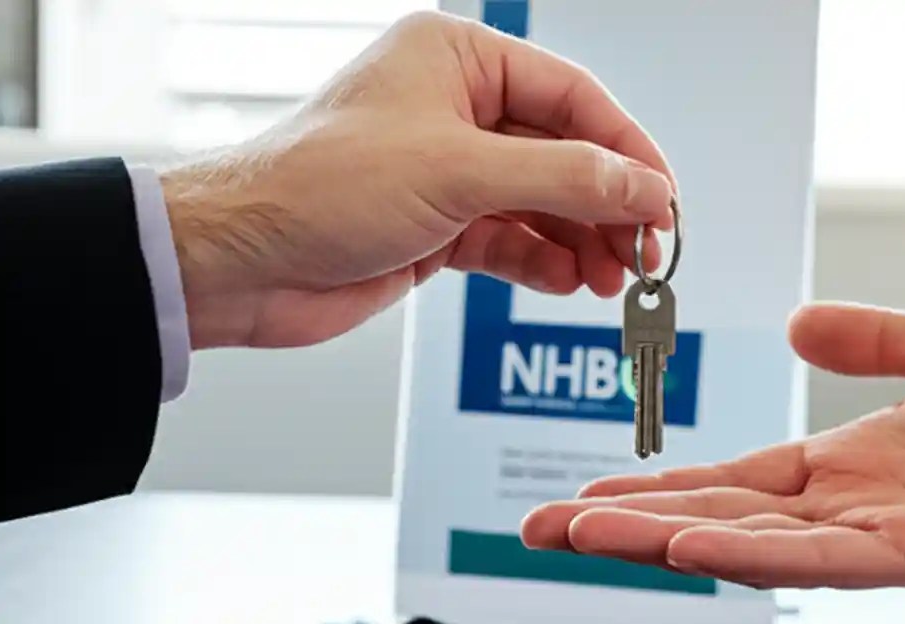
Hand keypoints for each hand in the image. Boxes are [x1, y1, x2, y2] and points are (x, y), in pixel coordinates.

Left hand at [163, 11, 672, 348]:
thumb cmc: (317, 186)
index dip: (626, 149)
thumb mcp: (459, 172)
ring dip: (580, 242)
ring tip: (613, 277)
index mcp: (458, 60)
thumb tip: (642, 186)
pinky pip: (511, 239)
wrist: (242, 264)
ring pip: (541, 202)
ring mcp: (448, 169)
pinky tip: (567, 282)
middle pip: (563, 154)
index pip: (573, 98)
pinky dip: (541, 263)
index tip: (662, 197)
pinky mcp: (438, 223)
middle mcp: (456, 108)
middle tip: (645, 250)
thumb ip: (564, 179)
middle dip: (606, 206)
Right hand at [521, 303, 904, 588]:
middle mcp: (856, 510)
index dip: (658, 482)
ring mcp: (887, 539)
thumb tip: (803, 321)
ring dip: (665, 540)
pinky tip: (691, 541)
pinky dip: (754, 554)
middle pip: (721, 520)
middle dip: (629, 524)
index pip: (734, 481)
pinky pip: (827, 559)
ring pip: (755, 547)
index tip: (591, 487)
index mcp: (853, 465)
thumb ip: (871, 338)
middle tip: (545, 526)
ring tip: (588, 533)